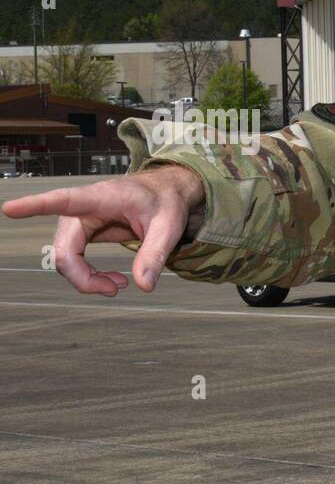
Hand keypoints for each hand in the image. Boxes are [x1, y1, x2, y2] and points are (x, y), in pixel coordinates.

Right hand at [2, 164, 205, 295]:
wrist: (166, 193)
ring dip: (87, 278)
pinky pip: (74, 259)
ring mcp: (80, 221)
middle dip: (82, 277)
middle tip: (115, 290)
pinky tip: (113, 280)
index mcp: (101, 198)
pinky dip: (90, 275)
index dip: (35, 206)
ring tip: (119, 285)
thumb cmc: (166, 202)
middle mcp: (82, 209)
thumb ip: (155, 254)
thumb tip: (144, 286)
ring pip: (65, 258)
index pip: (63, 200)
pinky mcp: (84, 232)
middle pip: (63, 249)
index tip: (9, 208)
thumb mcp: (169, 226)